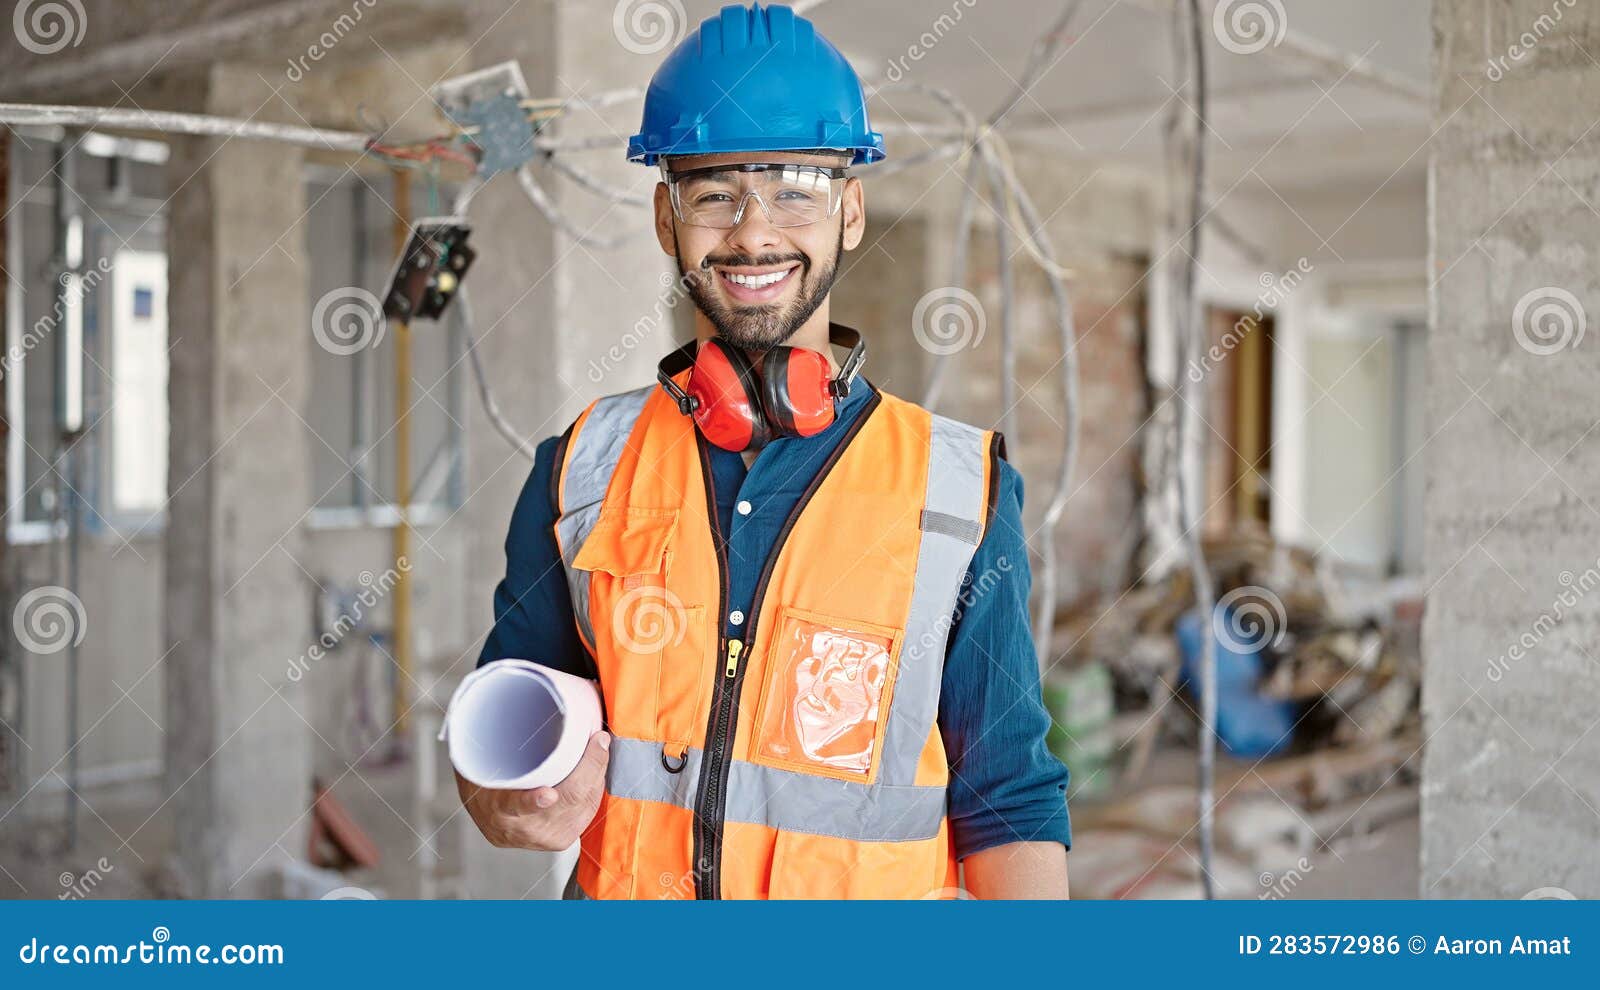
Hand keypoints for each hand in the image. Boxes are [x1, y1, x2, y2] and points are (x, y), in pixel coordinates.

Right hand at [457, 731, 610, 850]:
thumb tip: (513, 680)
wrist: (486, 813)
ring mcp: (541, 839)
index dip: (531, 802)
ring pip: (582, 807)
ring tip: (600, 748)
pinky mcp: (559, 842)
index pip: (512, 806)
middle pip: (565, 801)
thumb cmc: (484, 775)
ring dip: (596, 776)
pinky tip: (597, 772)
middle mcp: (518, 830)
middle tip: (599, 738)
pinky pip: (585, 816)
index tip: (549, 793)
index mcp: (493, 807)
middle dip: (589, 768)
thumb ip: (491, 729)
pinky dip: (594, 791)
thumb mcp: (478, 754)